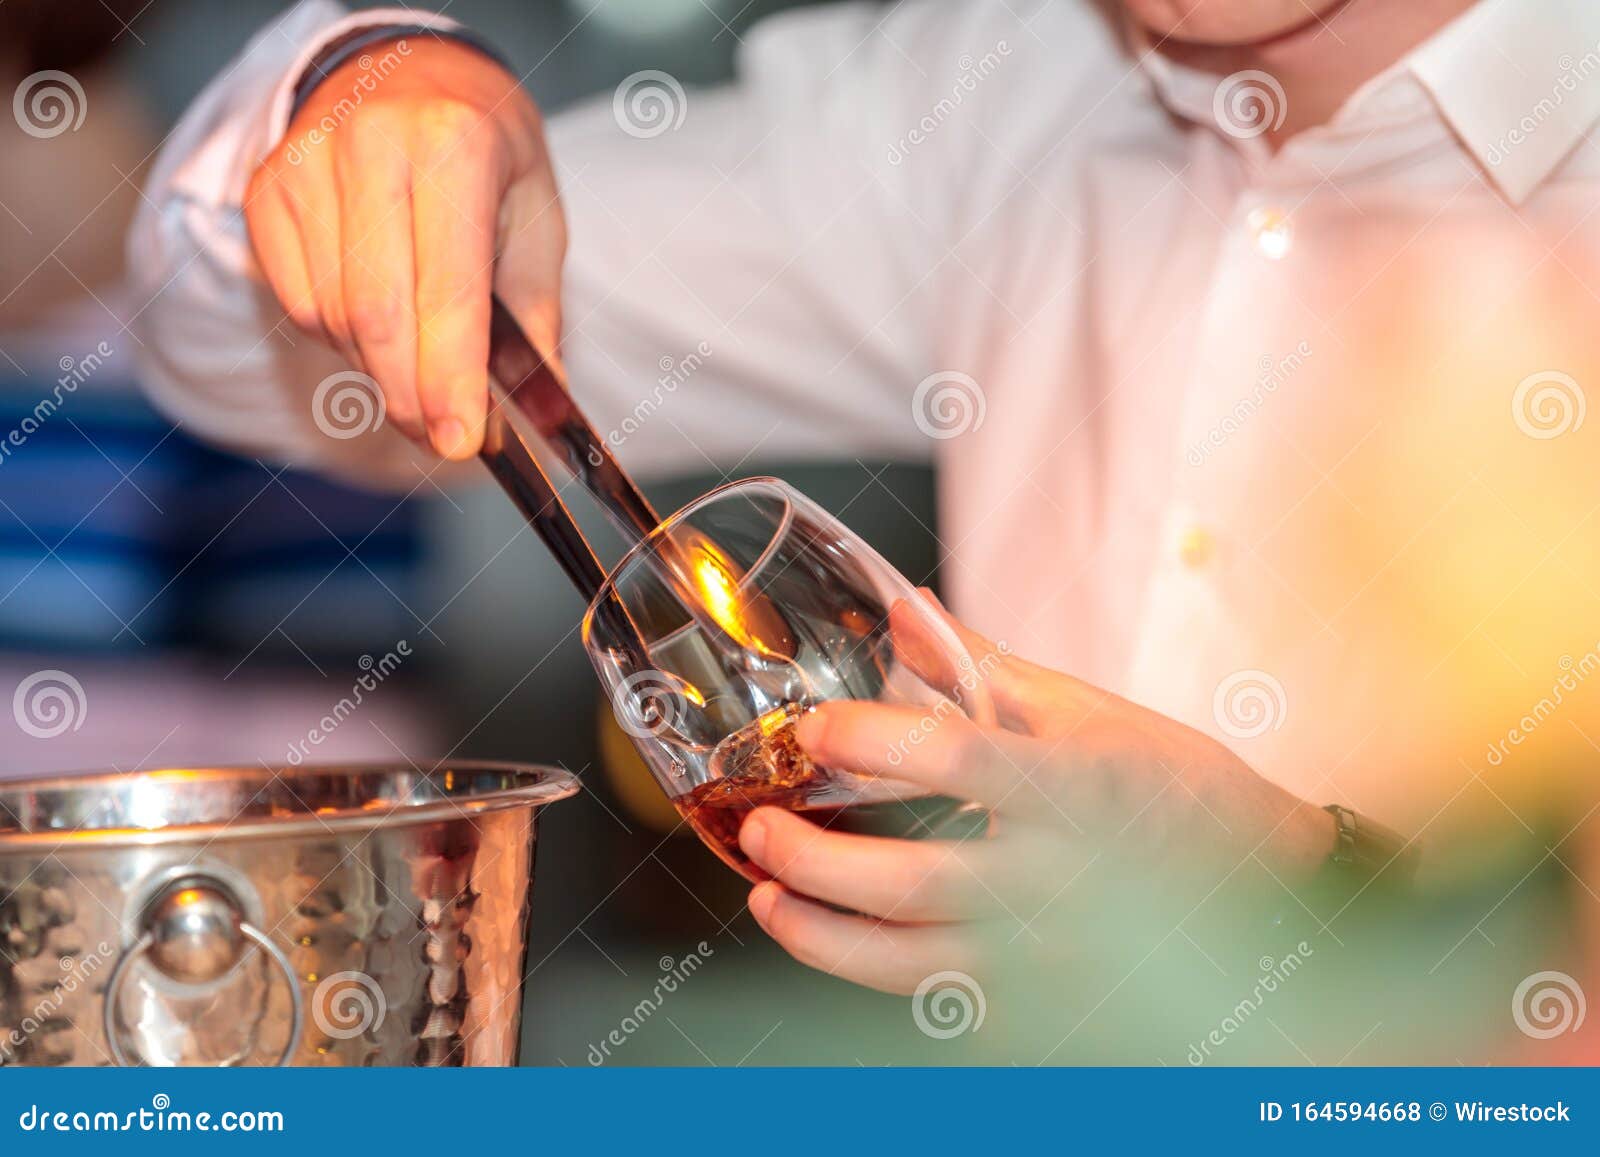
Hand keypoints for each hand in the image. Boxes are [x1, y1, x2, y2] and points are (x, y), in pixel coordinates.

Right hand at [245, 36, 563, 458]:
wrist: (410, 73)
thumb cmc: (486, 153)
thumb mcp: (536, 220)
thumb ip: (534, 319)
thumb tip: (529, 416)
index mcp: (454, 146)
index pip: (448, 293)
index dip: (451, 380)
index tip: (460, 443)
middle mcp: (371, 145)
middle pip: (379, 316)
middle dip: (412, 396)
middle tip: (443, 437)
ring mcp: (306, 165)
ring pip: (334, 318)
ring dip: (381, 368)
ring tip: (422, 362)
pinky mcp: (267, 190)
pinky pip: (298, 303)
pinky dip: (340, 336)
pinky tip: (377, 316)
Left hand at [740, 596, 1337, 994]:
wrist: (1263, 886)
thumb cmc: (1174, 787)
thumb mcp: (1089, 712)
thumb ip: (984, 669)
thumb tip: (905, 614)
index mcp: (1076, 786)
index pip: (955, 756)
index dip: (871, 738)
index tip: (814, 729)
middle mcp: (1061, 876)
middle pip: (914, 880)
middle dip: (815, 860)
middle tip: (760, 828)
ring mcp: (1051, 953)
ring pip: (911, 962)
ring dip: (821, 935)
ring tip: (768, 898)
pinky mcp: (1044, 1003)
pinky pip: (941, 997)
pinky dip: (876, 972)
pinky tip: (836, 942)